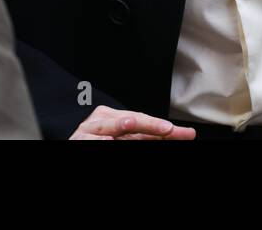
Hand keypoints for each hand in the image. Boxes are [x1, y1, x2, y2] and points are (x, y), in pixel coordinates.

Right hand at [70, 105, 197, 140]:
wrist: (74, 142)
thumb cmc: (97, 139)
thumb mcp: (125, 138)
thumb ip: (145, 137)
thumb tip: (175, 135)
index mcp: (119, 119)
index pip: (147, 122)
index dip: (167, 129)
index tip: (187, 134)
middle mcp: (106, 120)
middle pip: (133, 121)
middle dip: (151, 124)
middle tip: (168, 129)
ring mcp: (91, 130)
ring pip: (108, 125)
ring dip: (121, 125)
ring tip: (132, 124)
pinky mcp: (79, 139)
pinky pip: (88, 139)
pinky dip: (96, 139)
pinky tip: (105, 139)